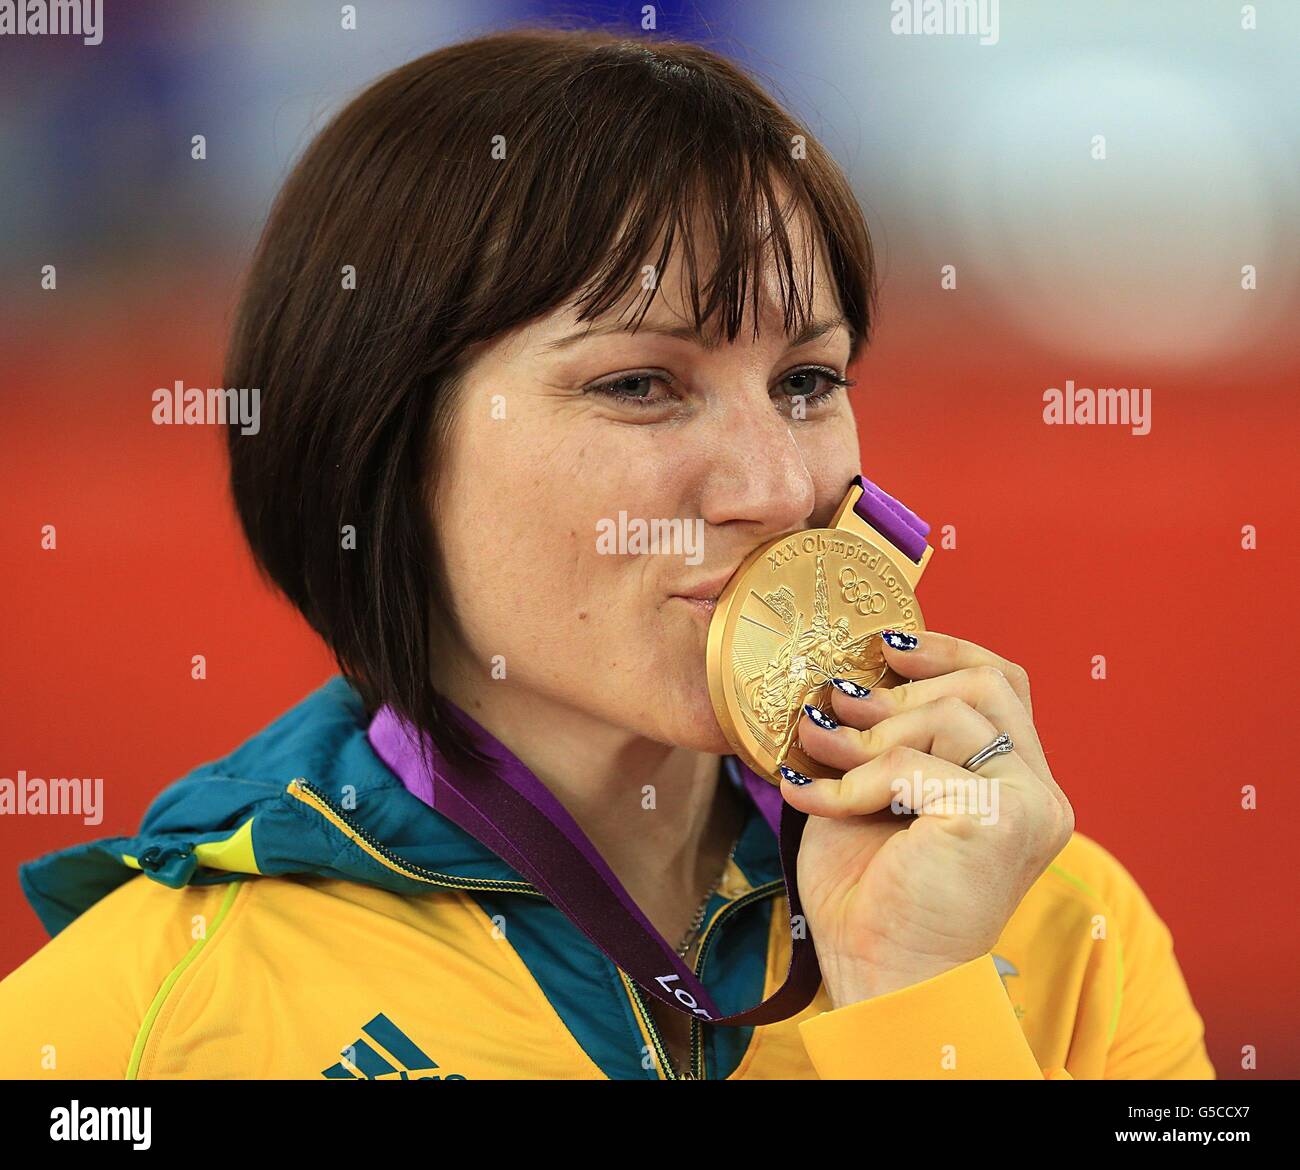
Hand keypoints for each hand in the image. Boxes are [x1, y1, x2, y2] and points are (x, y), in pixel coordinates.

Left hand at [781, 630, 1074, 1008]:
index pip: (1003, 684)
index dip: (947, 650)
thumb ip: (886, 737)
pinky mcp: (1000, 821)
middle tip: (835, 705)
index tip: (886, 645)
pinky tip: (812, 797)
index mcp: (1016, 783)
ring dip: (869, 730)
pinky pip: (914, 766)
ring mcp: (1028, 806)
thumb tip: (852, 675)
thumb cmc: (872, 893)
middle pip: (985, 685)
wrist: (877, 975)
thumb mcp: (875, 792)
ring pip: (951, 714)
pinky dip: (854, 779)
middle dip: (899, 688)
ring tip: (818, 747)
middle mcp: (1038, 793)